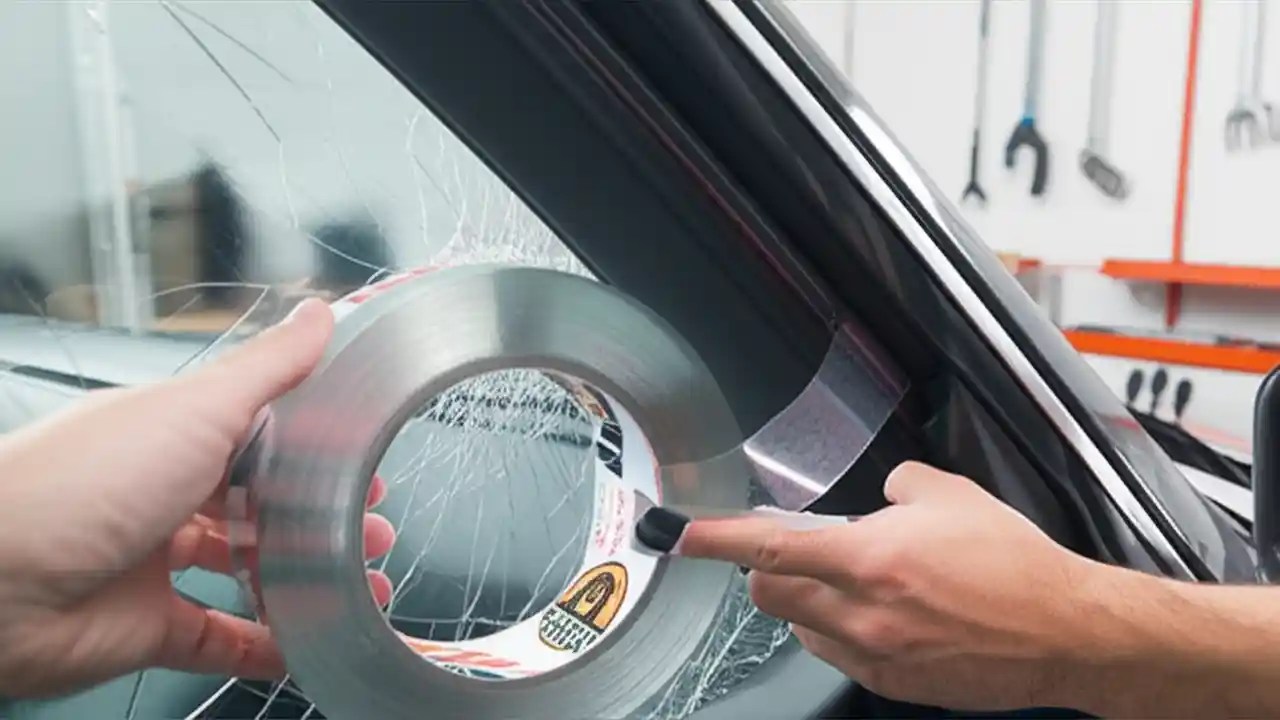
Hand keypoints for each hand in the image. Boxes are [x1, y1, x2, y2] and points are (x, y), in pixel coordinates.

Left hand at [0, 300, 395, 697]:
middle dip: (319, 516)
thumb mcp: (196, 408)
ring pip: (245, 570)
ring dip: (303, 576)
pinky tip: (307, 642)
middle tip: (370, 526)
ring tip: (358, 584)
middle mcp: (162, 494)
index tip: (363, 462)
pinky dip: (267, 644)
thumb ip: (268, 368)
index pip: (257, 435)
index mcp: (171, 434)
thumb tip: (319, 312)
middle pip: (257, 504)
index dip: (314, 448)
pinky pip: (221, 638)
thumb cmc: (86, 481)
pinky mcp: (148, 628)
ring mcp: (154, 564)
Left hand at [678, 461, 1114, 711]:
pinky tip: (886, 616)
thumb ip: (899, 484)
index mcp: (869, 559)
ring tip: (861, 586)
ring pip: (802, 629)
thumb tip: (881, 494)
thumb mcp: (951, 495)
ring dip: (811, 604)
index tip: (679, 535)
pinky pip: (840, 655)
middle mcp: (862, 613)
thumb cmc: (1014, 563)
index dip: (714, 540)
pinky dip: (843, 633)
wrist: (1064, 631)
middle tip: (802, 555)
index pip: (767, 549)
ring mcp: (875, 654)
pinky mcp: (893, 683)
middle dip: (770, 572)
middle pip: (769, 596)